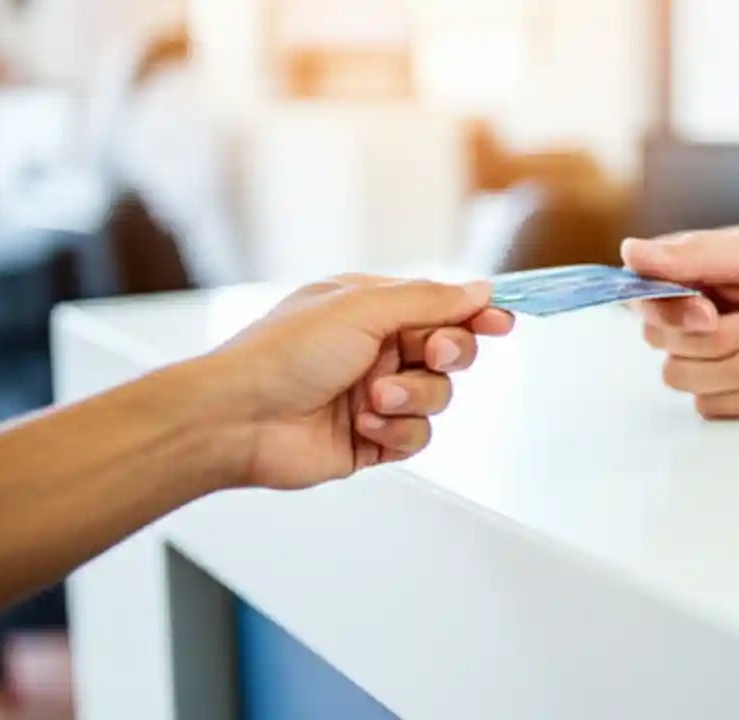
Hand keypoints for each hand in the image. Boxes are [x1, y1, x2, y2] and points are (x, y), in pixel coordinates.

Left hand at [205, 275, 513, 489]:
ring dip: (414, 397)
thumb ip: (429, 300)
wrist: (236, 419)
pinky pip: (417, 436)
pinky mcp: (373, 440)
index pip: (440, 307)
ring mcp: (375, 397)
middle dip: (447, 354)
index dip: (475, 314)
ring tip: (374, 399)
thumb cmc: (281, 354)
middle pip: (449, 351)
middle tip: (429, 355)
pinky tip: (365, 426)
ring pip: (438, 397)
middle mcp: (376, 351)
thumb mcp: (362, 307)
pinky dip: (398, 431)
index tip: (502, 321)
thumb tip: (479, 291)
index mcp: (370, 309)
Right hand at [622, 227, 738, 418]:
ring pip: (680, 378)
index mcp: (687, 273)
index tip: (707, 313)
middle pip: (658, 341)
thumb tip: (628, 251)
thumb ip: (695, 255)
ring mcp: (704, 356)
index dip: (667, 311)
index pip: (639, 295)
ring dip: (736, 368)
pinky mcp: (725, 391)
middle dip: (716, 340)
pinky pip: (710, 405)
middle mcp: (687, 314)